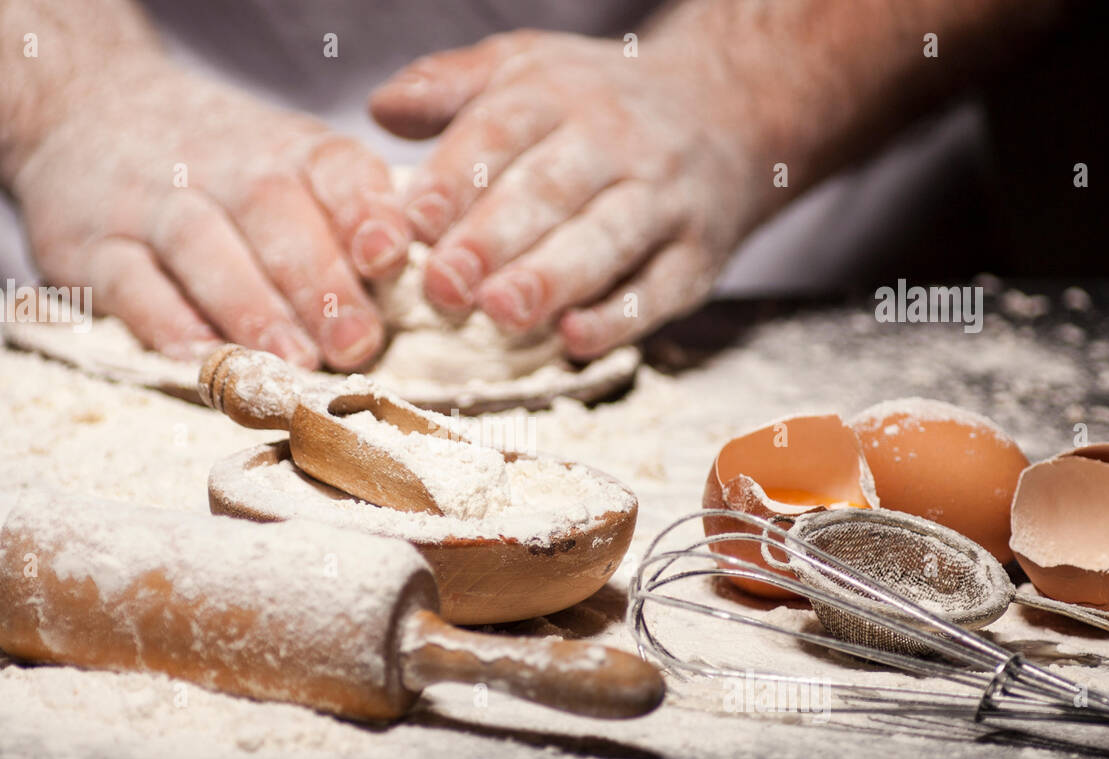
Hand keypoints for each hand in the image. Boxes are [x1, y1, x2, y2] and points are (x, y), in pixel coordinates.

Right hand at [11, 62, 410, 367]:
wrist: (86, 109)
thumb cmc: (222, 170)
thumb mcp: (290, 169)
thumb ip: (350, 225)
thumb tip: (423, 300)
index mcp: (286, 150)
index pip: (331, 167)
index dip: (363, 210)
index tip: (389, 256)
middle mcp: (221, 168)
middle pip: (271, 211)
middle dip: (318, 281)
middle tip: (354, 343)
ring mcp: (152, 204)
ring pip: (201, 245)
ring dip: (249, 307)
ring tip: (289, 360)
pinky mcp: (91, 248)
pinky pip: (128, 282)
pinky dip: (165, 322)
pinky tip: (201, 360)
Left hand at [370, 29, 771, 359]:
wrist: (727, 108)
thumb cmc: (599, 102)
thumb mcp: (524, 68)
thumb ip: (451, 86)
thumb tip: (381, 109)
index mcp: (558, 95)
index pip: (501, 133)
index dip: (455, 179)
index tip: (410, 223)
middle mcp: (615, 142)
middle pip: (551, 190)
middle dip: (494, 239)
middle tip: (444, 285)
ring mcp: (662, 200)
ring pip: (606, 239)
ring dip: (552, 279)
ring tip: (501, 313)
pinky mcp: (697, 256)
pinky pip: (660, 289)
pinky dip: (618, 318)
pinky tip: (573, 339)